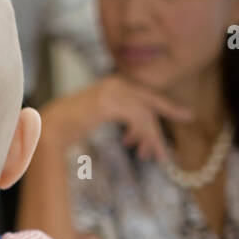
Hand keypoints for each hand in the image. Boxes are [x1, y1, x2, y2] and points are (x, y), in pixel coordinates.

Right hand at [49, 74, 192, 160]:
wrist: (49, 127)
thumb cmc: (67, 127)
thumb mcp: (96, 118)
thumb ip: (116, 117)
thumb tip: (133, 135)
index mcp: (113, 84)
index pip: (144, 92)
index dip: (162, 104)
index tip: (179, 112)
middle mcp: (115, 83)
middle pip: (150, 98)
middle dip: (171, 108)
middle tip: (189, 116)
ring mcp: (113, 91)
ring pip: (146, 113)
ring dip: (153, 137)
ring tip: (155, 156)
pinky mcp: (111, 103)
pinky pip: (138, 118)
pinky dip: (144, 135)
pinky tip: (141, 148)